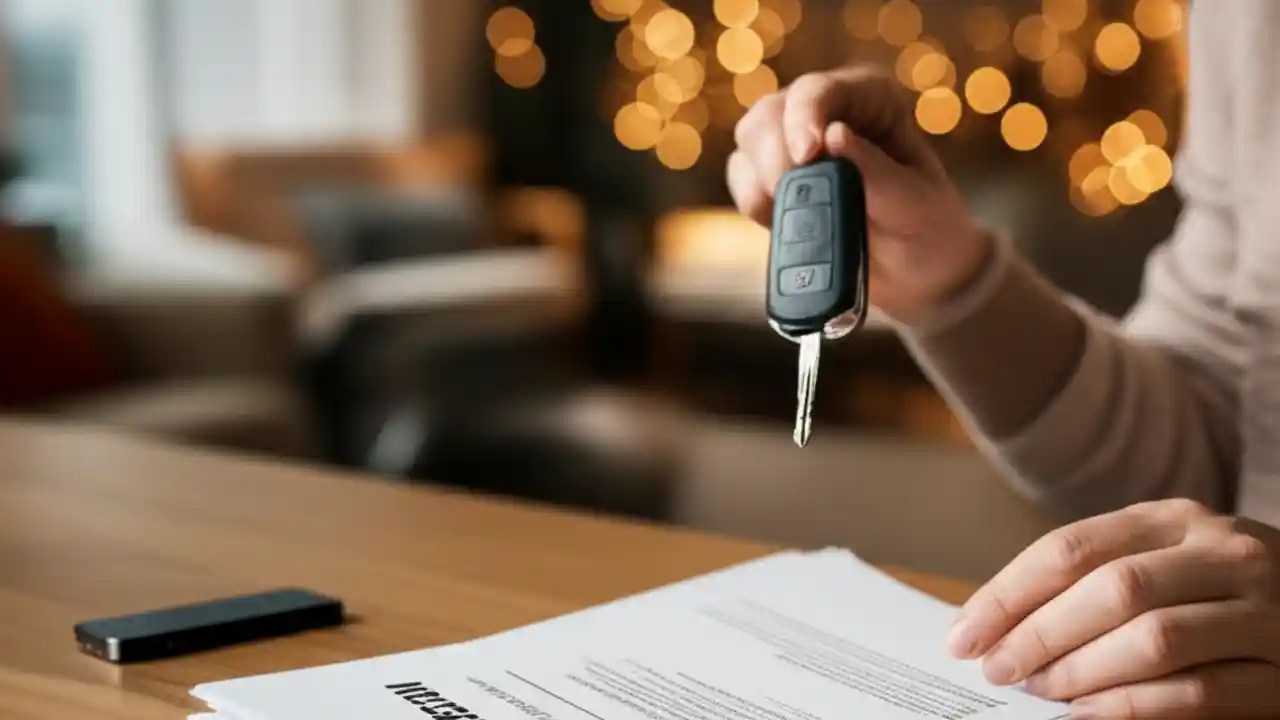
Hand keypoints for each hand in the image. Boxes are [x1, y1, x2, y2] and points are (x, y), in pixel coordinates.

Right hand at [727, 66, 989, 324]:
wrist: (916, 275)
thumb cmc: (926, 231)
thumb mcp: (914, 204)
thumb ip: (876, 172)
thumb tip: (833, 136)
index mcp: (872, 100)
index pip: (823, 89)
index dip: (804, 116)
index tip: (806, 156)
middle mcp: (827, 111)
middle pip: (774, 110)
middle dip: (775, 155)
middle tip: (793, 197)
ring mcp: (793, 140)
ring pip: (750, 137)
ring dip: (760, 179)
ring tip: (792, 217)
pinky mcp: (771, 176)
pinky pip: (741, 175)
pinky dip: (752, 201)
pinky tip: (781, 224)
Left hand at [949, 499, 1279, 717]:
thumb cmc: (1217, 594)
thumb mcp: (1163, 563)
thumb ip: (1094, 581)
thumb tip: (994, 625)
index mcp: (1177, 519)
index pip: (1072, 548)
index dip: (1009, 593)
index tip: (965, 635)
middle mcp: (1225, 554)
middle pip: (1112, 589)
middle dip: (1041, 633)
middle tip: (997, 669)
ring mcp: (1265, 612)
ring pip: (1155, 640)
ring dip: (1083, 672)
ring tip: (1039, 692)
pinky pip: (1199, 693)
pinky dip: (1133, 708)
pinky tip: (1089, 716)